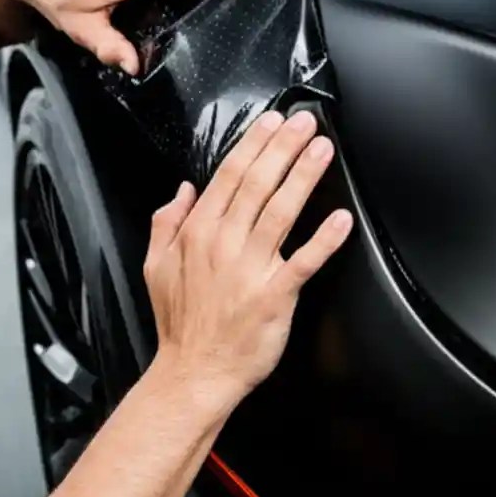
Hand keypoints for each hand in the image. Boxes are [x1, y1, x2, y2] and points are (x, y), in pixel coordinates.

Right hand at [142, 109, 353, 399]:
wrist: (194, 374)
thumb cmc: (181, 325)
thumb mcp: (155, 267)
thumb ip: (166, 223)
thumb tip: (183, 190)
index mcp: (198, 232)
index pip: (230, 176)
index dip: (255, 145)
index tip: (272, 122)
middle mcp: (224, 244)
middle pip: (258, 184)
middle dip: (284, 147)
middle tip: (306, 123)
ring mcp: (250, 269)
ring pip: (281, 211)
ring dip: (304, 177)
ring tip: (322, 151)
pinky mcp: (275, 296)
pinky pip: (304, 261)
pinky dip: (324, 239)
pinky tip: (341, 218)